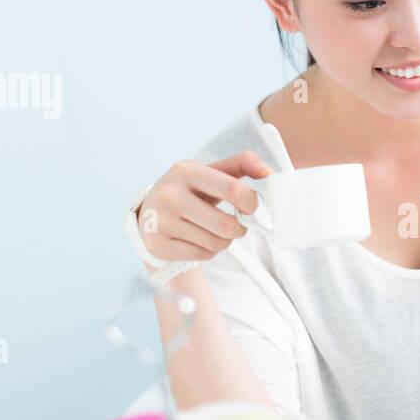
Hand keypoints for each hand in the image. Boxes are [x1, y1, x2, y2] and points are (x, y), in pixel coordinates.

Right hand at [136, 151, 273, 262]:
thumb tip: (269, 173)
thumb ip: (242, 164)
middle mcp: (169, 195)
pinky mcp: (158, 245)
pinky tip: (199, 240)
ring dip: (224, 241)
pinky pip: (202, 255)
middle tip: (236, 225)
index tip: (250, 207)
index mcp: (185, 171)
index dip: (251, 203)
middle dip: (240, 228)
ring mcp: (160, 221)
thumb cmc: (191, 189)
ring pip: (216, 243)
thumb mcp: (211, 171)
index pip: (233, 189)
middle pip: (226, 225)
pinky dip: (208, 251)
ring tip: (215, 231)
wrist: (150, 212)